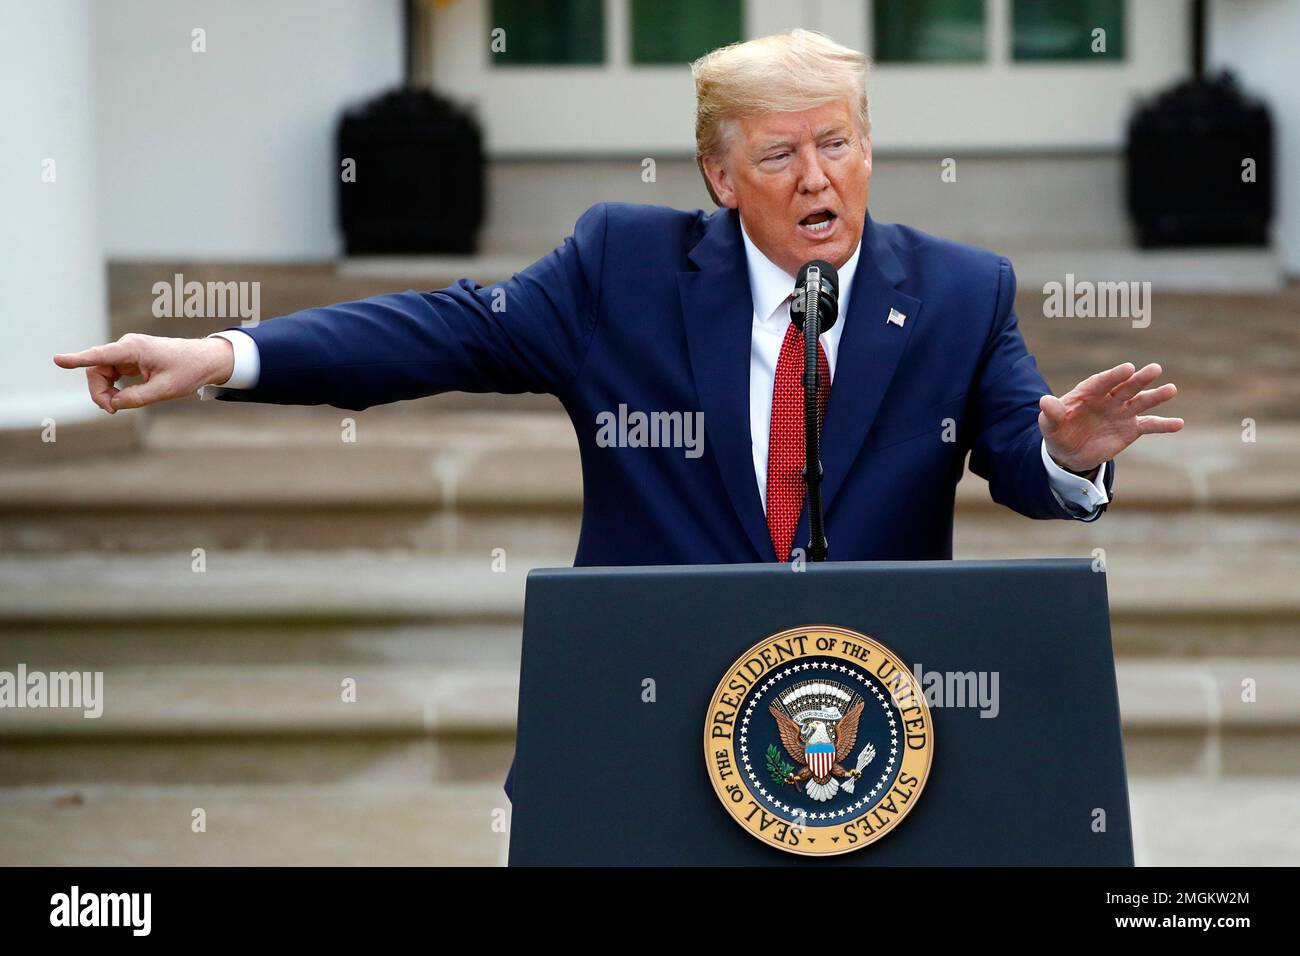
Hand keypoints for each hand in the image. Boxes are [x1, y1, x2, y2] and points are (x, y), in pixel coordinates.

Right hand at [52, 334, 234, 412]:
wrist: (206, 360)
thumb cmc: (189, 371)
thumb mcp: (164, 390)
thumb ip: (136, 399)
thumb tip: (113, 404)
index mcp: (133, 348)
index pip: (99, 355)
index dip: (77, 359)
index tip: (58, 360)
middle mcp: (127, 347)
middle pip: (97, 370)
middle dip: (98, 391)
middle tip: (112, 410)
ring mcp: (128, 352)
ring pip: (102, 373)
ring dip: (105, 391)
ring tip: (118, 406)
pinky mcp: (131, 359)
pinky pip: (112, 374)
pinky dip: (113, 388)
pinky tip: (120, 399)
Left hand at [1039, 362, 1182, 472]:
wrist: (1068, 452)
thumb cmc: (1058, 432)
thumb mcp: (1049, 425)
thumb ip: (1050, 413)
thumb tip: (1044, 401)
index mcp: (1088, 392)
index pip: (1102, 382)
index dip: (1114, 376)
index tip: (1128, 368)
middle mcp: (1109, 399)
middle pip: (1126, 387)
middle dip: (1139, 379)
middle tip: (1154, 369)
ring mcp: (1121, 412)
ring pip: (1141, 402)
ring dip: (1156, 396)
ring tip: (1171, 389)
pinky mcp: (1131, 428)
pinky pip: (1149, 425)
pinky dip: (1164, 424)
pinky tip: (1179, 423)